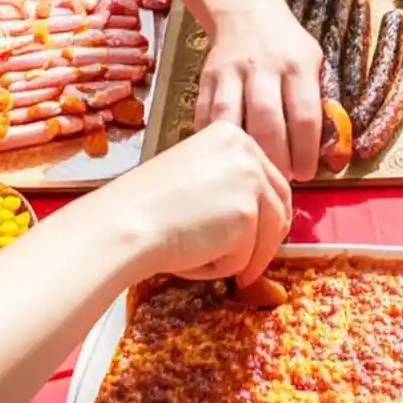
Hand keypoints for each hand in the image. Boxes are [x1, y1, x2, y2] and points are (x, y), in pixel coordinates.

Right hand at [112, 121, 291, 285]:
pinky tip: (194, 256)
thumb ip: (228, 186)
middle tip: (243, 266)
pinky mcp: (248, 214)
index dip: (261, 216)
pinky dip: (224, 267)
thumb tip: (259, 217)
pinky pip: (249, 256)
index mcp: (231, 135)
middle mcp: (247, 150)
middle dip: (263, 242)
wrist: (124, 223)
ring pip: (267, 235)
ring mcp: (251, 180)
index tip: (250, 237)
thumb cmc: (146, 207)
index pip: (268, 180)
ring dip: (240, 257)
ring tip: (200, 257)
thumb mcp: (195, 177)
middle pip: (278, 207)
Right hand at [196, 2, 322, 180]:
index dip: (306, 152)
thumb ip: (317, 100)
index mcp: (298, 66)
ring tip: (253, 173)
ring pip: (231, 120)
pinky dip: (214, 142)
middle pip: (267, 122)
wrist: (246, 12)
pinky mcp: (206, 78)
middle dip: (275, 159)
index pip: (304, 116)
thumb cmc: (287, 47)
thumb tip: (327, 151)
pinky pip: (205, 116)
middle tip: (280, 180)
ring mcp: (231, 72)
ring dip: (243, 152)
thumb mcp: (314, 62)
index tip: (306, 174)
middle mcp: (263, 67)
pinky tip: (225, 158)